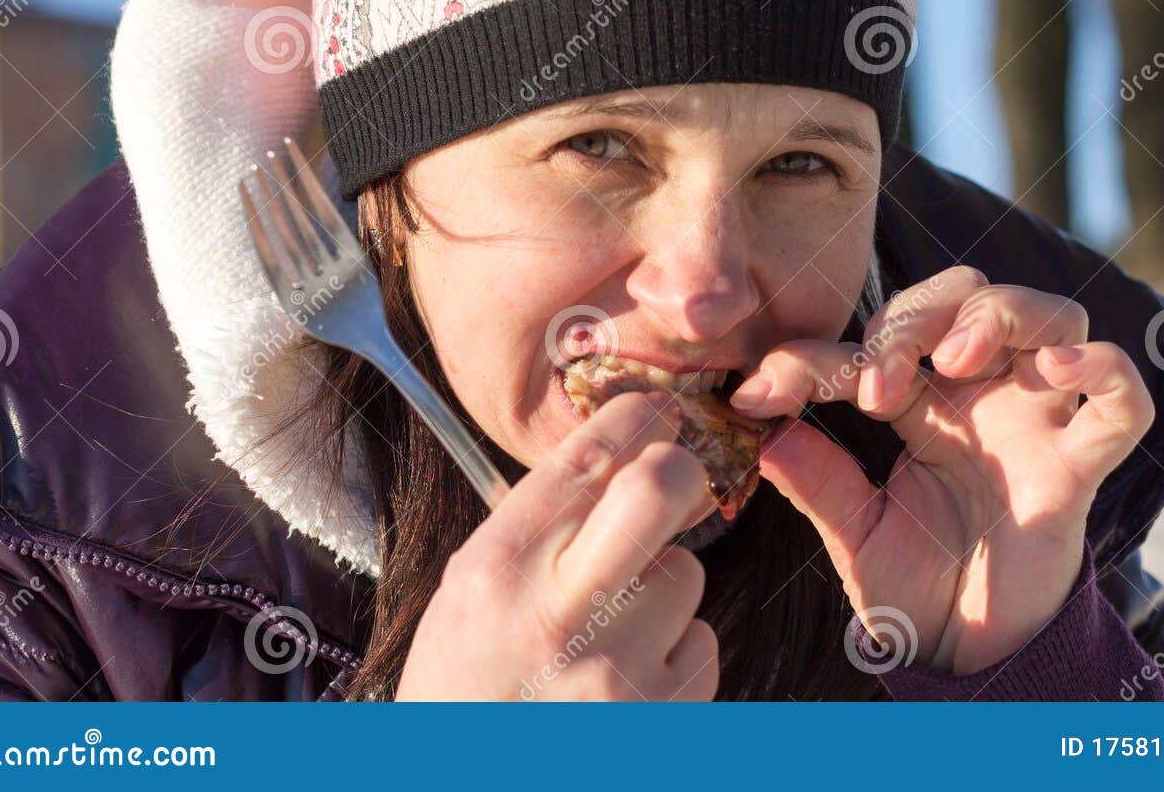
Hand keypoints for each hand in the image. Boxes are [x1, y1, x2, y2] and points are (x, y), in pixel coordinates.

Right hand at [395, 390, 719, 699]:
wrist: (462, 789)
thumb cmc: (467, 690)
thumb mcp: (470, 592)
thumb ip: (539, 525)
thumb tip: (626, 452)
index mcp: (497, 571)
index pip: (585, 460)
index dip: (636, 418)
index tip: (658, 410)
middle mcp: (557, 616)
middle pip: (659, 490)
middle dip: (680, 472)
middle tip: (680, 480)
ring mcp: (617, 674)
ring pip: (687, 574)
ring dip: (665, 587)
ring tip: (613, 629)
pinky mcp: (663, 719)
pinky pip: (701, 643)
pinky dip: (678, 652)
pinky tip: (630, 677)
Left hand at [729, 266, 1155, 675]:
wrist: (974, 656)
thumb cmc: (917, 586)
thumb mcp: (855, 536)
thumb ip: (820, 485)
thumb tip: (767, 439)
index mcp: (922, 402)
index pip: (876, 342)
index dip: (814, 358)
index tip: (760, 393)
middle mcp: (983, 397)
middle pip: (973, 293)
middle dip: (923, 312)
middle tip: (878, 382)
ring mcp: (1036, 425)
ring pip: (1054, 316)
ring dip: (1002, 315)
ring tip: (954, 358)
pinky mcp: (1079, 468)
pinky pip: (1123, 403)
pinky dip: (1103, 368)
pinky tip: (1060, 368)